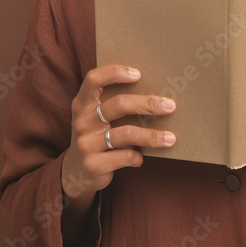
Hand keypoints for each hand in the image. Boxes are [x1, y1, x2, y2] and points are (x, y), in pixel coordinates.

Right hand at [60, 64, 175, 200]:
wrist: (75, 174)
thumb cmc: (95, 138)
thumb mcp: (94, 119)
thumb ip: (112, 106)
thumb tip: (154, 95)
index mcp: (82, 104)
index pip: (94, 79)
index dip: (115, 72)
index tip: (138, 74)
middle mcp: (82, 121)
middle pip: (118, 104)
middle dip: (148, 104)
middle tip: (170, 106)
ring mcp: (87, 144)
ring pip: (127, 133)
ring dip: (152, 136)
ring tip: (171, 138)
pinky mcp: (94, 165)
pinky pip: (126, 156)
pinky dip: (138, 157)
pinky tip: (140, 158)